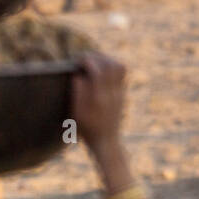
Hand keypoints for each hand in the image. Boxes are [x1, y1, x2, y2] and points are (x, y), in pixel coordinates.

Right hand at [71, 53, 134, 194]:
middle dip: (97, 56)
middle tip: (85, 57)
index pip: (97, 69)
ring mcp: (120, 92)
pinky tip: (101, 70)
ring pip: (119, 66)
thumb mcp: (77, 113)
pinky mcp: (122, 94)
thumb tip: (77, 75)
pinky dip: (111, 66)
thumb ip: (77, 92)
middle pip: (110, 64)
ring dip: (106, 60)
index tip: (77, 60)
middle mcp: (112, 92)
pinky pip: (121, 73)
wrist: (106, 141)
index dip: (87, 60)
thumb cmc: (88, 129)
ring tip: (94, 61)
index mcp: (99, 97)